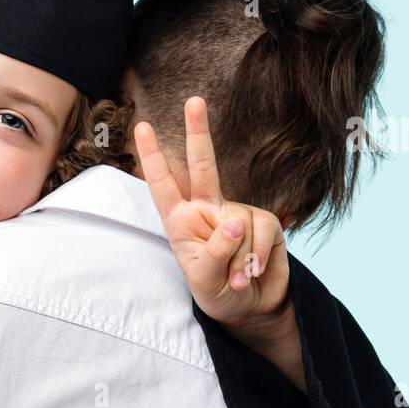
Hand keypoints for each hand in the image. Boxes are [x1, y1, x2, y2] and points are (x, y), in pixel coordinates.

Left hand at [132, 96, 291, 333]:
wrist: (252, 307)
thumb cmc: (217, 292)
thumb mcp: (205, 279)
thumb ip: (216, 251)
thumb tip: (235, 221)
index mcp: (181, 221)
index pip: (163, 185)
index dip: (153, 157)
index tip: (142, 126)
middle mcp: (208, 210)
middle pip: (203, 166)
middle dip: (199, 132)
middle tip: (195, 100)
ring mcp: (237, 213)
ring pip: (240, 224)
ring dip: (240, 259)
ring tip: (236, 278)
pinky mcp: (265, 222)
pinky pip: (263, 231)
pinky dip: (258, 256)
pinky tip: (253, 271)